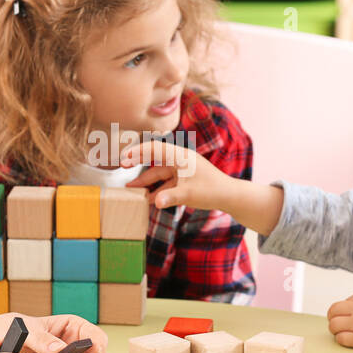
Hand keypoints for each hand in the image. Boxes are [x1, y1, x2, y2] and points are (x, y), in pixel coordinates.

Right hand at [119, 140, 234, 212]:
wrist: (230, 196)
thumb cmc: (211, 190)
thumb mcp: (188, 194)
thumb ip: (169, 197)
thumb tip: (155, 203)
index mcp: (180, 157)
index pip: (154, 149)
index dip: (137, 152)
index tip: (124, 158)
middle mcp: (180, 160)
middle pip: (155, 159)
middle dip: (138, 164)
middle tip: (122, 166)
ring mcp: (183, 170)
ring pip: (160, 173)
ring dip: (147, 181)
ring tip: (132, 189)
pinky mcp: (185, 180)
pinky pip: (167, 183)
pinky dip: (158, 190)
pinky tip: (148, 199)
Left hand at [326, 292, 352, 350]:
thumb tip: (351, 307)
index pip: (343, 302)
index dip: (342, 310)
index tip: (346, 315)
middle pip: (333, 312)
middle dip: (333, 318)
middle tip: (337, 323)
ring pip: (334, 326)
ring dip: (335, 329)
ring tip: (341, 332)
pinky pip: (341, 339)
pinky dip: (341, 339)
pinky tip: (348, 339)